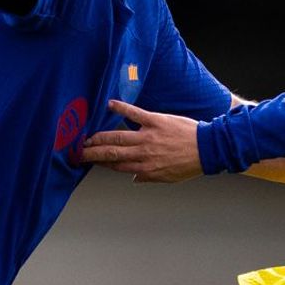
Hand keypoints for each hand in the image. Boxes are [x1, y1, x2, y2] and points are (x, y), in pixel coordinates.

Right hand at [76, 100, 202, 181]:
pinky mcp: (156, 121)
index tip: (88, 161)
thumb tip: (134, 179)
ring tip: (86, 136)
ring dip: (99, 136)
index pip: (116, 166)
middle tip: (77, 151)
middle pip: (111, 152)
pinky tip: (109, 105)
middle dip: (91, 152)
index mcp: (145, 168)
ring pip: (117, 136)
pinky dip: (121, 109)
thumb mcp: (169, 177)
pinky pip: (135, 114)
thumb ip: (149, 177)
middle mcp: (143, 153)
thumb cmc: (189, 164)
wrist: (208, 149)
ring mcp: (148, 136)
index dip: (100, 163)